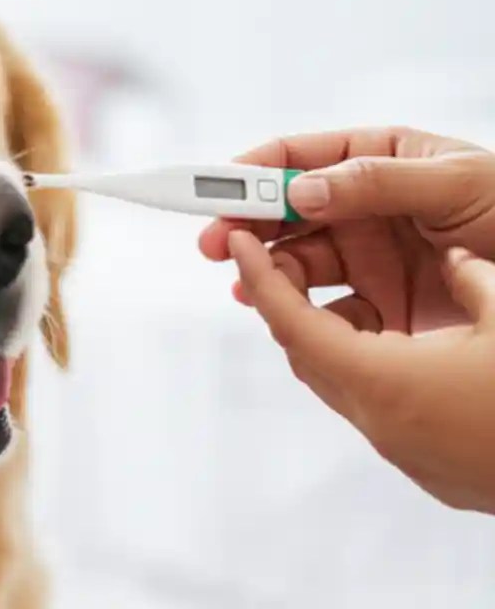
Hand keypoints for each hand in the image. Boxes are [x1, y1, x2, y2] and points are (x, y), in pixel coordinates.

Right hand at [201, 127, 494, 333]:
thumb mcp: (459, 185)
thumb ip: (377, 183)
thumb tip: (302, 189)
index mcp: (385, 158)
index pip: (301, 156)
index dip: (252, 170)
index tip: (214, 188)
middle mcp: (369, 205)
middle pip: (286, 210)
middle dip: (244, 223)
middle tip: (213, 242)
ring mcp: (373, 256)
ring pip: (297, 259)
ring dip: (264, 268)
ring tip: (244, 283)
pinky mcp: (383, 305)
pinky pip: (326, 307)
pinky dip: (296, 309)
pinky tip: (278, 310)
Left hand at [230, 232, 494, 512]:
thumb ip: (473, 277)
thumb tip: (455, 259)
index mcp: (384, 381)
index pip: (294, 323)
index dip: (263, 278)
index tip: (240, 245)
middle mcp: (380, 422)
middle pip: (307, 355)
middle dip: (288, 303)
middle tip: (284, 259)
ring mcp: (404, 450)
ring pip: (342, 384)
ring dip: (331, 337)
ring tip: (342, 293)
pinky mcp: (430, 466)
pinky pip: (378, 409)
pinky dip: (369, 368)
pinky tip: (399, 342)